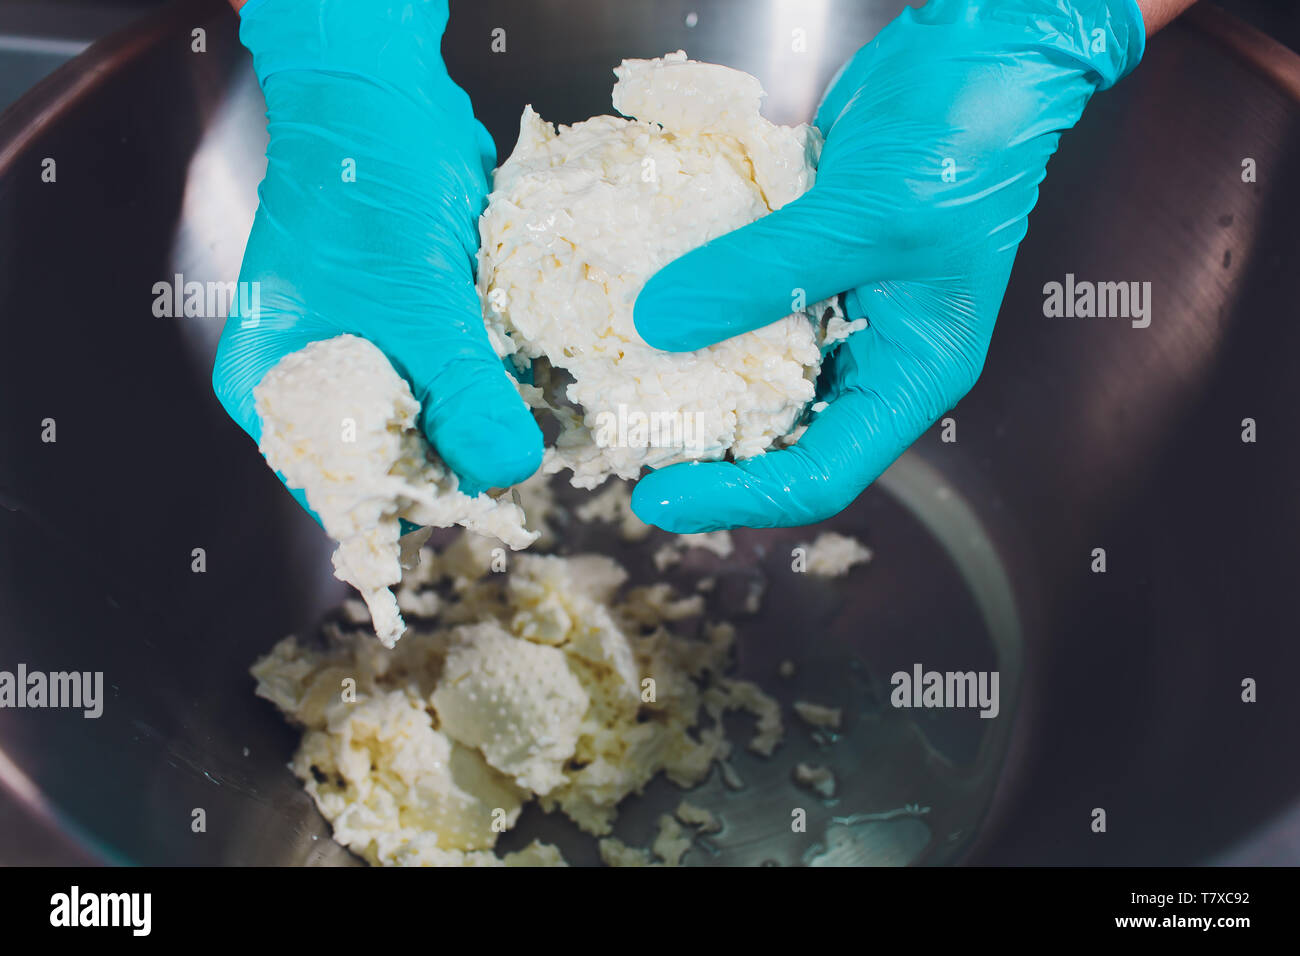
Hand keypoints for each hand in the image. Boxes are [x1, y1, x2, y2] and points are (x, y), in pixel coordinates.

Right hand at [213, 0, 541, 507]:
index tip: (479, 498)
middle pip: (397, 465)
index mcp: (280, 395)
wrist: (384, 97)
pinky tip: (524, 369)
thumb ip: (460, 391)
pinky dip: (493, 382)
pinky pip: (459, 383)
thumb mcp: (415, 303)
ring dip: (482, 418)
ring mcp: (371, 359)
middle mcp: (321, 387)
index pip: (345, 492)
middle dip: (457, 460)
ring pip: (437, 425)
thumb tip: (505, 473)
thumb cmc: (366, 191)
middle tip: (512, 437)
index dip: (409, 503)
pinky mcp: (418, 334)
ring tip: (522, 398)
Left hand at [629, 0, 1144, 530]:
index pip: (823, 473)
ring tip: (617, 385)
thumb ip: (762, 273)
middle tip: (623, 444)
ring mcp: (831, 312)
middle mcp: (869, 358)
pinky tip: (641, 305)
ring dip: (689, 379)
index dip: (741, 497)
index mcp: (910, 376)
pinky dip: (696, 307)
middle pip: (780, 437)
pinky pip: (738, 305)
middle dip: (705, 449)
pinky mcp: (799, 266)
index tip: (659, 495)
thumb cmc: (960, 141)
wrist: (974, 56)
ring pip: (750, 373)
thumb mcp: (864, 216)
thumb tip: (658, 324)